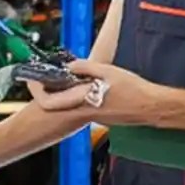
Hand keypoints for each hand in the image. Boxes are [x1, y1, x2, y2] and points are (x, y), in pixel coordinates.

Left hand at [27, 59, 157, 126]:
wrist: (152, 107)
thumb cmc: (133, 90)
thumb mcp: (108, 71)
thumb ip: (85, 67)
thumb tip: (70, 66)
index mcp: (84, 103)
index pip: (50, 103)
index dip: (37, 91)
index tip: (33, 80)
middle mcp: (85, 114)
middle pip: (57, 105)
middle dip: (49, 90)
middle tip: (45, 77)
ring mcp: (93, 118)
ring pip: (70, 105)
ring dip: (65, 92)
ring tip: (67, 76)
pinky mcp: (101, 118)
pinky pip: (82, 107)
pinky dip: (78, 96)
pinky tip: (86, 85)